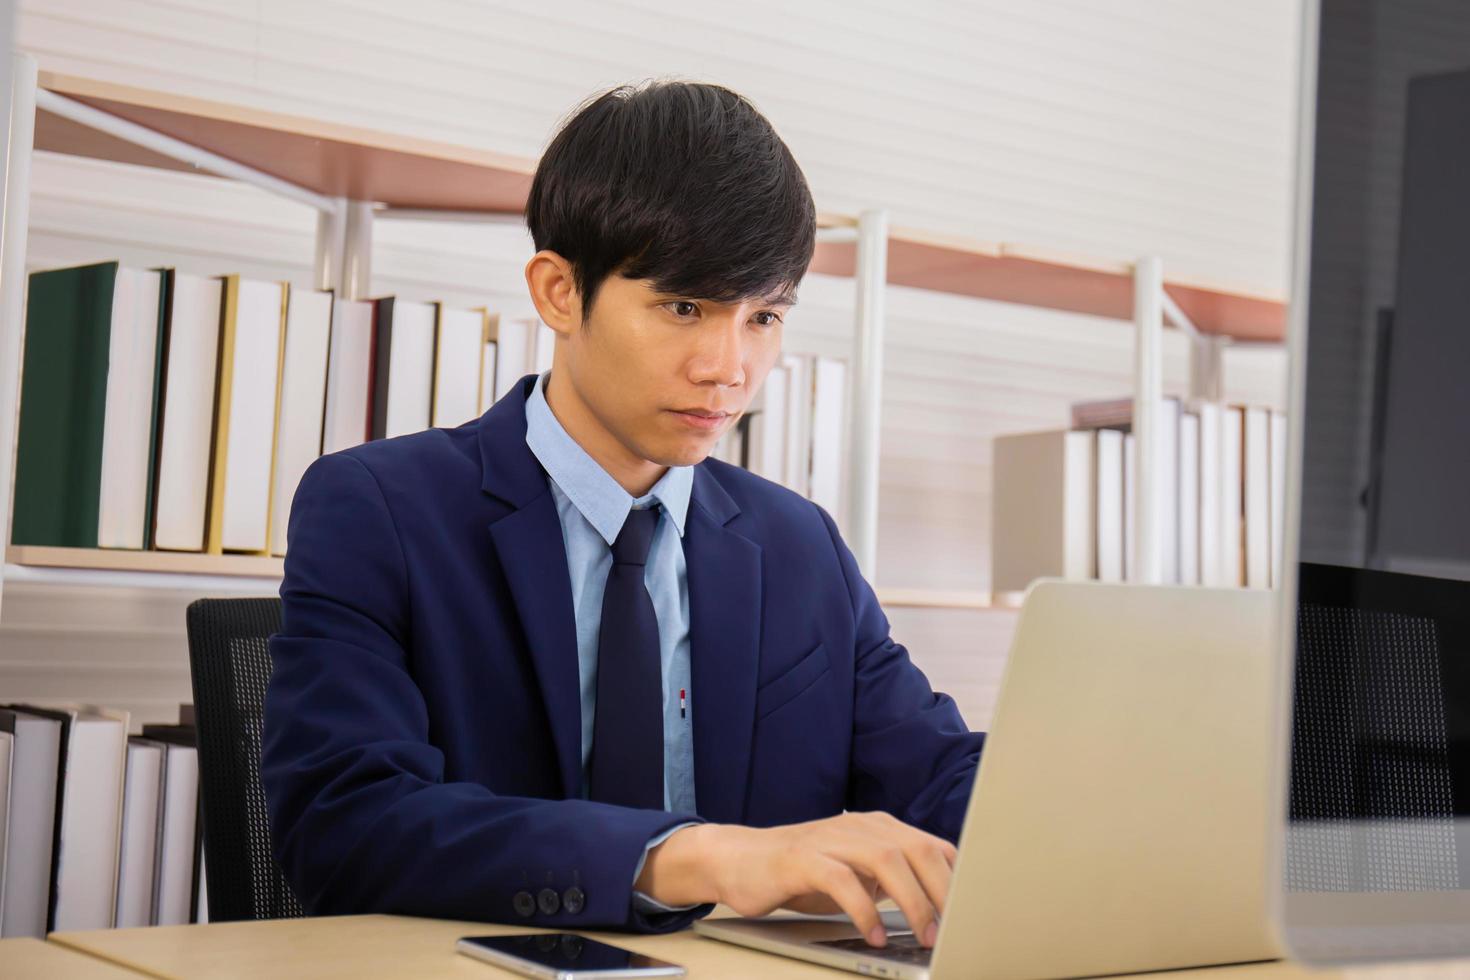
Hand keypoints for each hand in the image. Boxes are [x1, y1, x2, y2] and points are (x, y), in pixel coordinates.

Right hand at [635, 812, 956, 947]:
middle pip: (916, 849)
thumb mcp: (856, 874)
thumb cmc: (801, 871)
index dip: (958, 878)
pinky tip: (873, 933)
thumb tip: (938, 907)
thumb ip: (892, 881)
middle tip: (955, 928)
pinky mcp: (801, 858)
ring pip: (886, 859)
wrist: (739, 860)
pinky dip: (863, 908)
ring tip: (922, 934)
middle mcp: (859, 826)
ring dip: (912, 900)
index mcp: (878, 828)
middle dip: (943, 890)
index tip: (973, 911)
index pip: (932, 846)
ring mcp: (830, 839)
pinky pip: (841, 880)